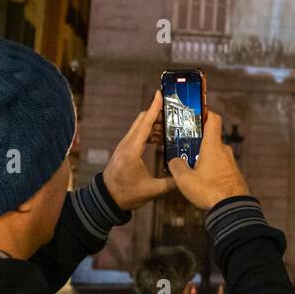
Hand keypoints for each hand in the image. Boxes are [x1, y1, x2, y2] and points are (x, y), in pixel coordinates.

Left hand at [102, 91, 177, 210]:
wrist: (106, 199)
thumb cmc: (127, 195)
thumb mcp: (152, 190)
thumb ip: (171, 182)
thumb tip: (187, 175)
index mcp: (132, 151)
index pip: (145, 124)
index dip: (154, 108)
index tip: (160, 94)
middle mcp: (126, 144)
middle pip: (142, 120)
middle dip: (158, 114)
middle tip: (174, 113)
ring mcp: (124, 146)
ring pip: (140, 126)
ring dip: (154, 123)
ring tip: (170, 128)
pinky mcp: (124, 149)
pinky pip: (137, 133)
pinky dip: (149, 131)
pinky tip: (159, 138)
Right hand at [168, 111, 248, 210]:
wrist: (233, 208)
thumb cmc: (209, 191)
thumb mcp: (184, 179)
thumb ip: (176, 166)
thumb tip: (173, 161)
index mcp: (213, 146)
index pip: (213, 119)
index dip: (205, 112)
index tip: (196, 112)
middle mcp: (224, 150)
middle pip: (210, 138)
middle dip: (197, 141)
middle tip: (183, 146)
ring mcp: (231, 163)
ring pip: (215, 154)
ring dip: (203, 157)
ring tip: (190, 166)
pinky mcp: (234, 174)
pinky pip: (220, 166)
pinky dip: (211, 168)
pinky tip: (201, 179)